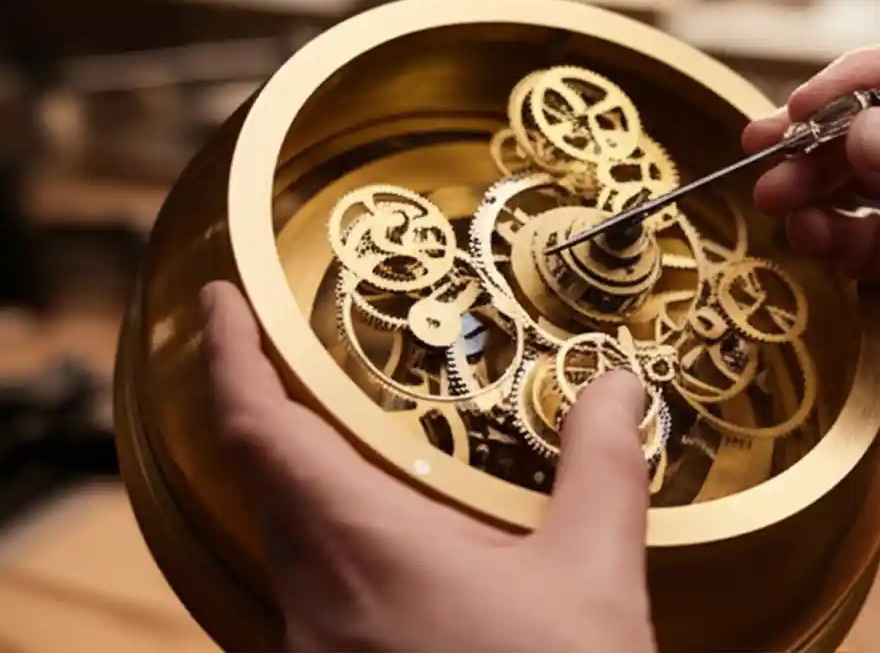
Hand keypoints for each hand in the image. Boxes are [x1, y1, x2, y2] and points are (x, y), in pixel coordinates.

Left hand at [200, 281, 655, 651]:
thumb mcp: (593, 576)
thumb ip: (599, 467)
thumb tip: (617, 384)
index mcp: (362, 548)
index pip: (261, 432)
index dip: (233, 358)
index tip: (221, 303)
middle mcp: (313, 600)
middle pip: (266, 484)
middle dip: (275, 414)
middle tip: (306, 363)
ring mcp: (314, 650)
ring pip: (288, 544)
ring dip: (309, 485)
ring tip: (365, 449)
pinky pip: (312, 593)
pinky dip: (337, 545)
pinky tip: (400, 552)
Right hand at [746, 26, 879, 509]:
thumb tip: (864, 137)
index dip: (865, 78)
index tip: (809, 108)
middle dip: (825, 132)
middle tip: (767, 150)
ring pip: (869, 175)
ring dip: (817, 184)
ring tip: (772, 200)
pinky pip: (872, 237)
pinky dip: (835, 236)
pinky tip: (808, 239)